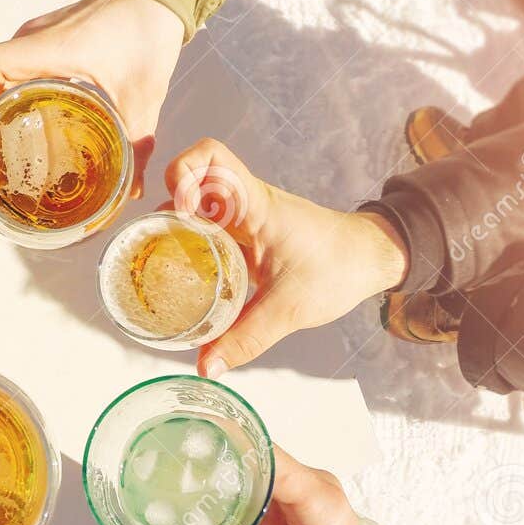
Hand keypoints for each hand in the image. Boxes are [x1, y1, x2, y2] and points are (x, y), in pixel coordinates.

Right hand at [0, 0, 184, 195]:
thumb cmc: (146, 36)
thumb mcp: (143, 98)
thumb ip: (136, 146)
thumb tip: (132, 193)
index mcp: (50, 47)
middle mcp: (34, 38)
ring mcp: (37, 35)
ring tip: (7, 141)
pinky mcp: (45, 37)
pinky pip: (15, 64)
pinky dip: (13, 90)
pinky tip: (30, 119)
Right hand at [162, 140, 408, 376]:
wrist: (368, 260)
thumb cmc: (338, 268)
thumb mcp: (289, 308)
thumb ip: (245, 339)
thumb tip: (205, 367)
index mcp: (255, 204)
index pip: (210, 156)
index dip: (183, 173)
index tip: (177, 212)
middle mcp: (244, 203)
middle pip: (191, 178)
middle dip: (166, 205)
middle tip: (154, 245)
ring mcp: (243, 217)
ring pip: (196, 205)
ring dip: (175, 224)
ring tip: (161, 260)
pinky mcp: (246, 235)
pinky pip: (208, 228)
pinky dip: (191, 243)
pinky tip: (184, 274)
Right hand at [196, 448, 405, 524]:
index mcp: (320, 503)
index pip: (270, 459)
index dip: (231, 445)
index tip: (190, 441)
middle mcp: (315, 487)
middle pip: (259, 459)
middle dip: (217, 460)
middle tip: (167, 466)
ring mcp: (305, 494)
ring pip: (255, 473)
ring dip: (222, 477)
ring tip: (178, 481)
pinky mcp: (295, 506)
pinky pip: (259, 490)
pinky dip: (232, 496)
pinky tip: (202, 501)